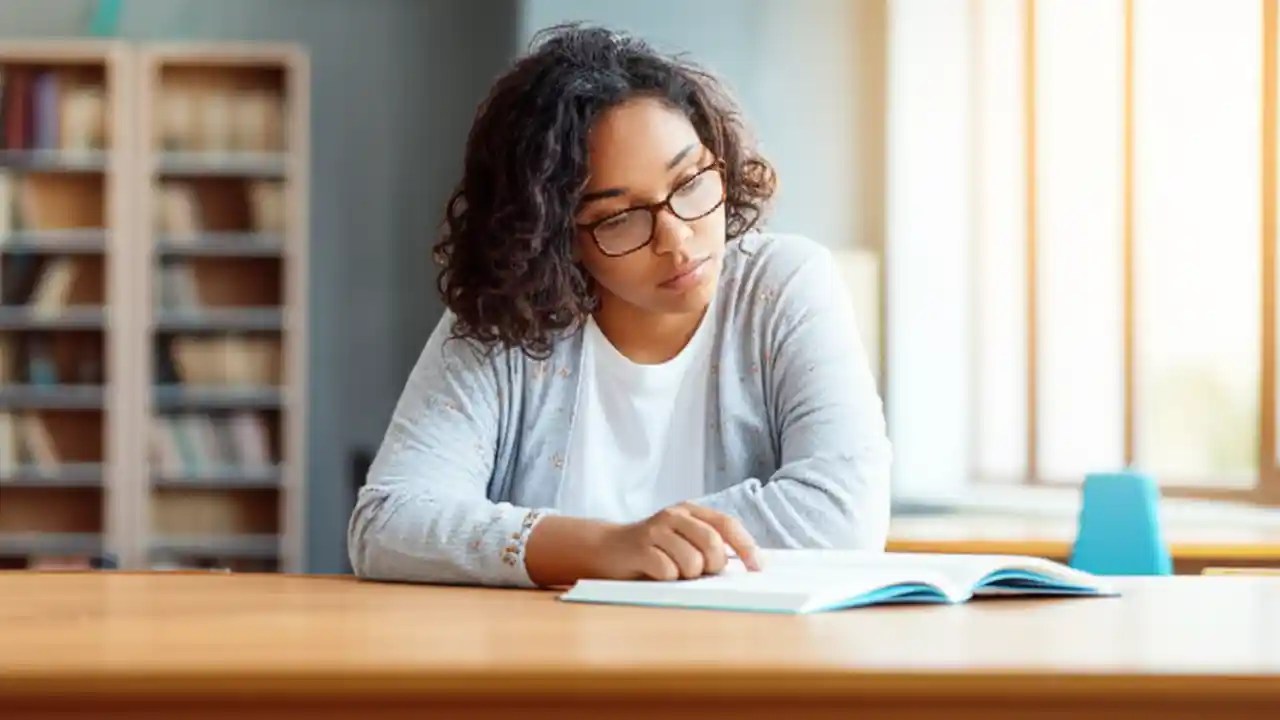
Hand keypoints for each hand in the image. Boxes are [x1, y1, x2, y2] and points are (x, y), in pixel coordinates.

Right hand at [596, 503, 761, 580]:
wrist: (606, 549)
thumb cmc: (654, 552)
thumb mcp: (683, 542)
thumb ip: (709, 547)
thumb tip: (748, 565)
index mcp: (690, 511)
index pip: (727, 524)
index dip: (746, 546)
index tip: (758, 568)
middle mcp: (674, 515)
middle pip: (712, 543)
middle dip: (712, 566)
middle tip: (699, 573)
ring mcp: (655, 529)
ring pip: (691, 561)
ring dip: (686, 576)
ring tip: (673, 572)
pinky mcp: (639, 546)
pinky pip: (667, 572)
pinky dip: (666, 580)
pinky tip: (654, 573)